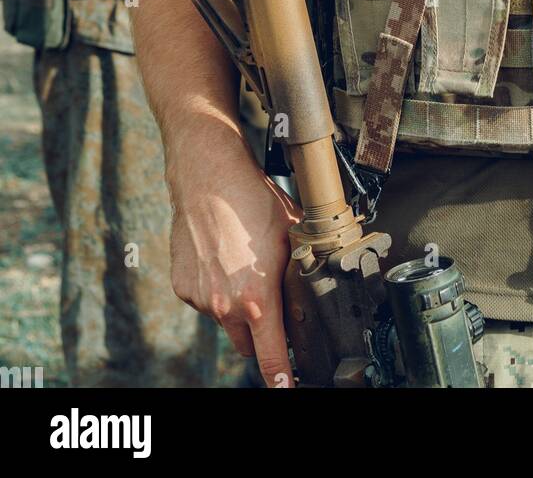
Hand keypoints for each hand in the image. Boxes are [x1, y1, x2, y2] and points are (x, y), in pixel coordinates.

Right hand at [169, 144, 302, 387]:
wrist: (209, 178)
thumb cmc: (253, 200)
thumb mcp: (293, 236)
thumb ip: (301, 273)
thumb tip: (316, 291)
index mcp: (258, 298)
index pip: (271, 355)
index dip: (282, 376)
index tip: (287, 387)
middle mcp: (226, 305)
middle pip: (247, 343)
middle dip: (260, 332)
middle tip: (269, 302)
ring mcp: (202, 298)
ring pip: (226, 320)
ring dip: (236, 306)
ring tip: (243, 265)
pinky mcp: (183, 287)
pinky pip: (206, 301)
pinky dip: (216, 289)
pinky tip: (223, 259)